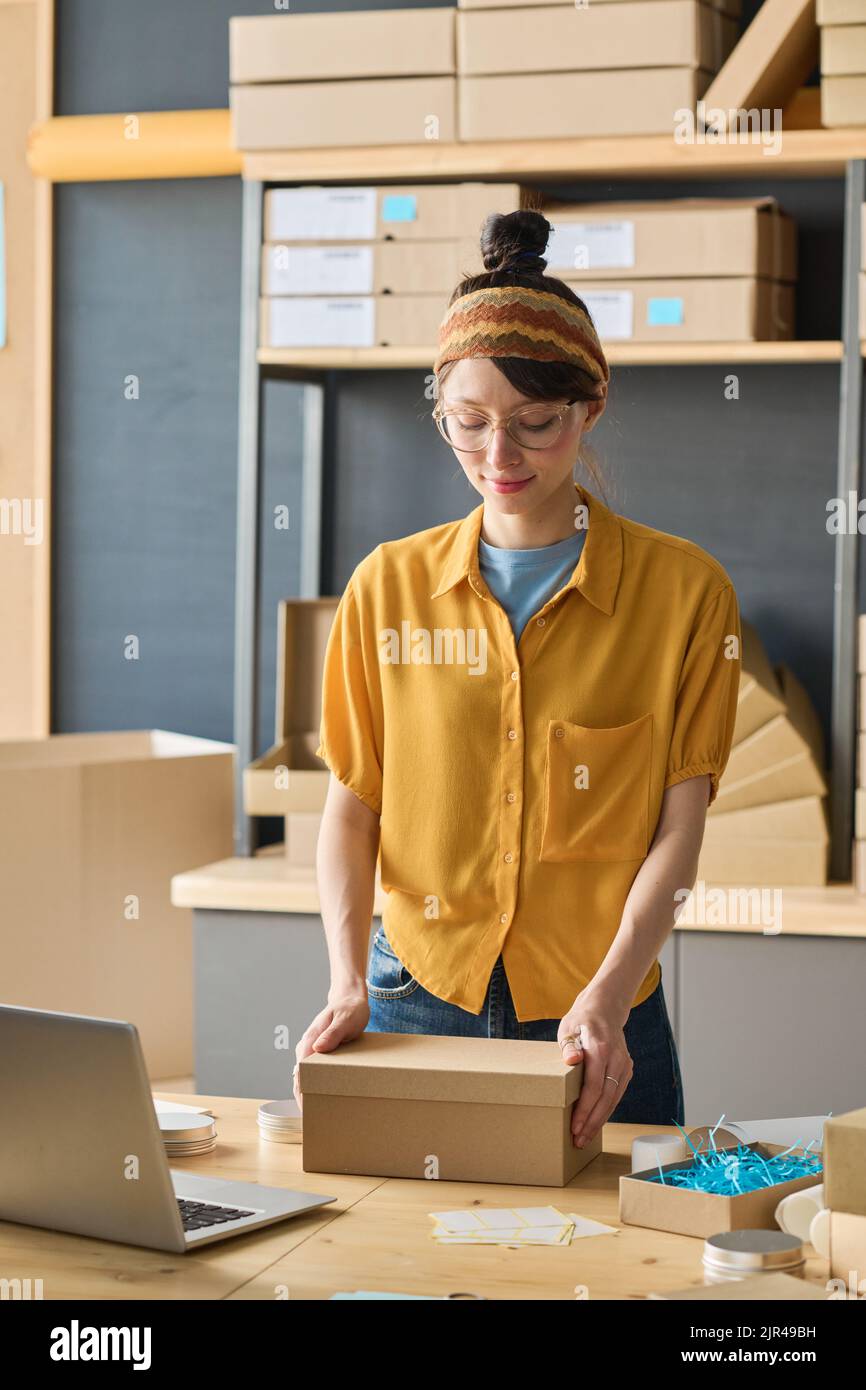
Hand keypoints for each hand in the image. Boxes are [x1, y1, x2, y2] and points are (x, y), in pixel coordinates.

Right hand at [292, 989, 368, 1111]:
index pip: (301, 1072)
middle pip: (299, 1077)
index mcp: (310, 1040)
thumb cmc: (350, 1008)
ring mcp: (312, 1049)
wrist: (350, 998)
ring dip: (307, 1092)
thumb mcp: (345, 1019)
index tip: (306, 1109)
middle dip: (303, 1097)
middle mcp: (307, 1046)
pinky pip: (313, 1071)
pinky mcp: (319, 1051)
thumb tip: (317, 1048)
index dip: (301, 1091)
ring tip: (316, 1113)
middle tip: (312, 1119)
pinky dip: (314, 1084)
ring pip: (304, 1075)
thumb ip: (332, 1033)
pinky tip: (321, 1095)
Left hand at [558, 992, 632, 1147]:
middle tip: (578, 1140)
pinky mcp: (626, 1068)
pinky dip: (607, 1109)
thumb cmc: (581, 1020)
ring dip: (600, 1120)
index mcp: (600, 1048)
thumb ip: (568, 1045)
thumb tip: (571, 1060)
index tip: (574, 1126)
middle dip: (592, 1122)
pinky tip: (596, 1121)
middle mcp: (616, 1058)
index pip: (593, 1086)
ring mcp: (624, 1064)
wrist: (605, 1008)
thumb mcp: (568, 1027)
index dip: (585, 1109)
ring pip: (614, 1098)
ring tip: (585, 1137)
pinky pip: (617, 1093)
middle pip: (606, 1097)